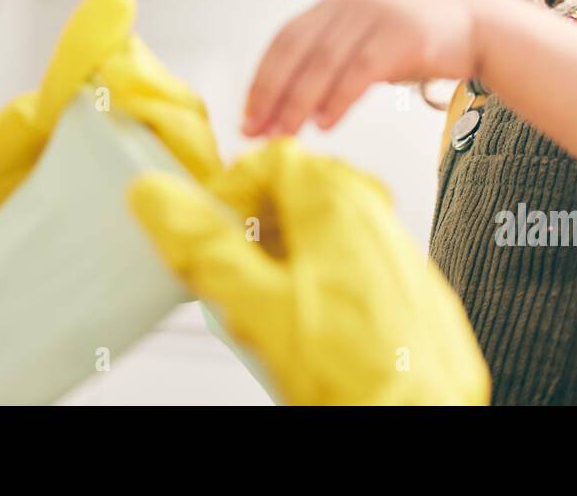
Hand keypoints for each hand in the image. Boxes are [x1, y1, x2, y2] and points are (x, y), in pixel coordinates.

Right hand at [126, 138, 491, 404]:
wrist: (418, 420)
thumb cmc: (355, 372)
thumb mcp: (256, 304)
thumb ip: (204, 245)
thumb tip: (158, 197)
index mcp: (339, 202)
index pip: (275, 156)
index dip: (232, 187)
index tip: (213, 224)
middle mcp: (378, 217)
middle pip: (303, 189)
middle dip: (258, 224)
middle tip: (234, 266)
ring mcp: (399, 254)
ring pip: (330, 228)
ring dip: (288, 255)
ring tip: (266, 304)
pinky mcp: (411, 292)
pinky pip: (357, 264)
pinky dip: (323, 280)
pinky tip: (311, 326)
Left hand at [241, 0, 482, 137]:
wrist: (475, 23)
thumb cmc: (411, 43)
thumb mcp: (362, 41)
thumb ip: (327, 62)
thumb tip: (283, 108)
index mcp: (330, 7)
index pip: (283, 43)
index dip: (261, 81)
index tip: (246, 118)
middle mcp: (347, 6)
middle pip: (296, 53)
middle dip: (272, 95)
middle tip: (255, 133)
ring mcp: (375, 17)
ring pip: (324, 63)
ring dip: (298, 103)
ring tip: (284, 135)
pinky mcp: (402, 36)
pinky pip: (361, 71)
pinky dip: (338, 98)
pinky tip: (324, 124)